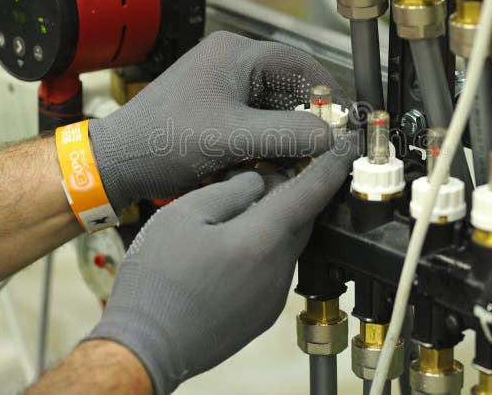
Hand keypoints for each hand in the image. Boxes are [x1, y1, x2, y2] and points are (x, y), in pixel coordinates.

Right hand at [87, 134, 358, 393]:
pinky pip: (273, 269)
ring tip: (235, 214)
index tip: (345, 147)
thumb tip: (257, 183)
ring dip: (273, 223)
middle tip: (265, 175)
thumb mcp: (184, 215)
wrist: (147, 345)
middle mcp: (278, 269)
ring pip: (286, 244)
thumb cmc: (158, 282)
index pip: (313, 192)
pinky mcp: (263, 313)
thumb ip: (230, 191)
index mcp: (263, 238)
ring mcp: (273, 295)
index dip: (332, 164)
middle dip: (292, 193)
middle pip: (301, 218)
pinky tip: (228, 250)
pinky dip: (262, 250)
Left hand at [89, 31, 345, 210]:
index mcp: (235, 53)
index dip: (328, 92)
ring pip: (273, 105)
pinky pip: (254, 118)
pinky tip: (273, 161)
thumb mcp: (233, 137)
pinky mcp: (212, 108)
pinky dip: (268, 138)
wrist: (118, 161)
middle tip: (327, 145)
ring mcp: (219, 85)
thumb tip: (335, 137)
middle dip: (309, 116)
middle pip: (289, 85)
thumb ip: (288, 134)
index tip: (345, 121)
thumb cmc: (163, 140)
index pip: (300, 64)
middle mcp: (229, 62)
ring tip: (301, 157)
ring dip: (288, 130)